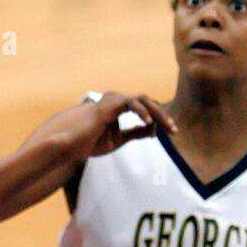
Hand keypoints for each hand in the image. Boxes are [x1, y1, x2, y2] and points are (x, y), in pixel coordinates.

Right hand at [51, 93, 178, 161]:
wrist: (70, 147)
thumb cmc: (90, 143)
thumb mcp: (119, 139)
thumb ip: (135, 132)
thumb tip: (153, 130)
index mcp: (119, 107)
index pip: (146, 108)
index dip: (159, 119)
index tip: (169, 133)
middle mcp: (117, 101)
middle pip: (148, 102)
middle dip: (163, 115)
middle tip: (175, 131)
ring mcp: (112, 101)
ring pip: (143, 100)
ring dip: (158, 113)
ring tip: (169, 127)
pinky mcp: (108, 105)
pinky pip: (130, 103)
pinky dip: (142, 112)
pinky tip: (149, 123)